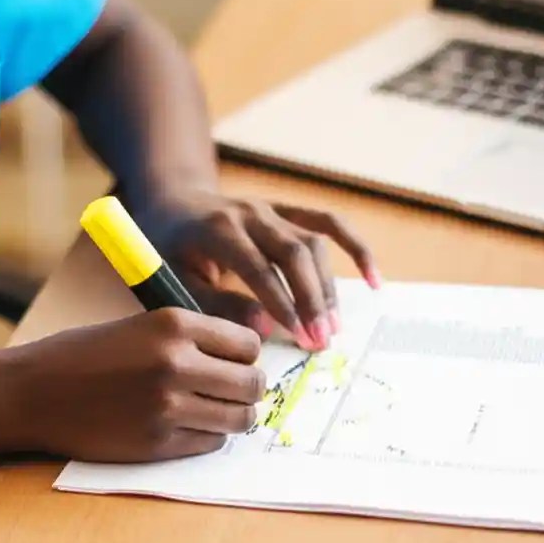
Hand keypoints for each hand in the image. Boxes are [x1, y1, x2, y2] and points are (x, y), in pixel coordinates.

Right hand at [10, 309, 265, 462]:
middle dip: (248, 390)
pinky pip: (211, 444)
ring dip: (233, 417)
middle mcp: (176, 362)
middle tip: (233, 392)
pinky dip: (207, 437)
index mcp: (174, 324)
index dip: (246, 357)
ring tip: (214, 411)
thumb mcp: (141, 327)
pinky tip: (185, 426)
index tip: (235, 363)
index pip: (249, 344)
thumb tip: (245, 361)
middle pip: (252, 384)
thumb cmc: (85, 356)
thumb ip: (190, 340)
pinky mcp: (158, 443)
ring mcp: (168, 406)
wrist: (34, 392)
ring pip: (240, 418)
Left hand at [138, 192, 379, 350]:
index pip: (258, 267)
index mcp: (219, 229)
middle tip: (320, 341)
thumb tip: (263, 330)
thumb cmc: (170, 249)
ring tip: (332, 328)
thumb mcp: (176, 279)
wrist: (172, 201)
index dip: (281, 302)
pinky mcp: (288, 210)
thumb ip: (216, 305)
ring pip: (315, 242)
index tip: (297, 337)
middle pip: (294, 253)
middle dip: (311, 299)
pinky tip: (373, 280)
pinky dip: (355, 248)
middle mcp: (251, 214)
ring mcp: (272, 209)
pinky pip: (329, 223)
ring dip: (328, 287)